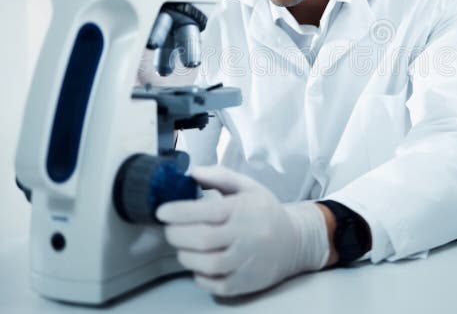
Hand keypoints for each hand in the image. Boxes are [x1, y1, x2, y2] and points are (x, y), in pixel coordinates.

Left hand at [157, 165, 329, 296]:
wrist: (295, 241)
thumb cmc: (264, 211)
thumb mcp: (247, 186)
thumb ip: (219, 176)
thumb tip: (190, 173)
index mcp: (245, 209)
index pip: (208, 211)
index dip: (180, 212)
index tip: (161, 212)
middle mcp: (247, 236)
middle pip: (203, 240)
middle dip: (177, 234)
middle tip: (169, 229)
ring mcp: (248, 262)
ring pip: (207, 265)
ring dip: (186, 256)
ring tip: (183, 246)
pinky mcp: (246, 283)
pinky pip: (216, 285)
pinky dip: (200, 277)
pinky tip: (198, 264)